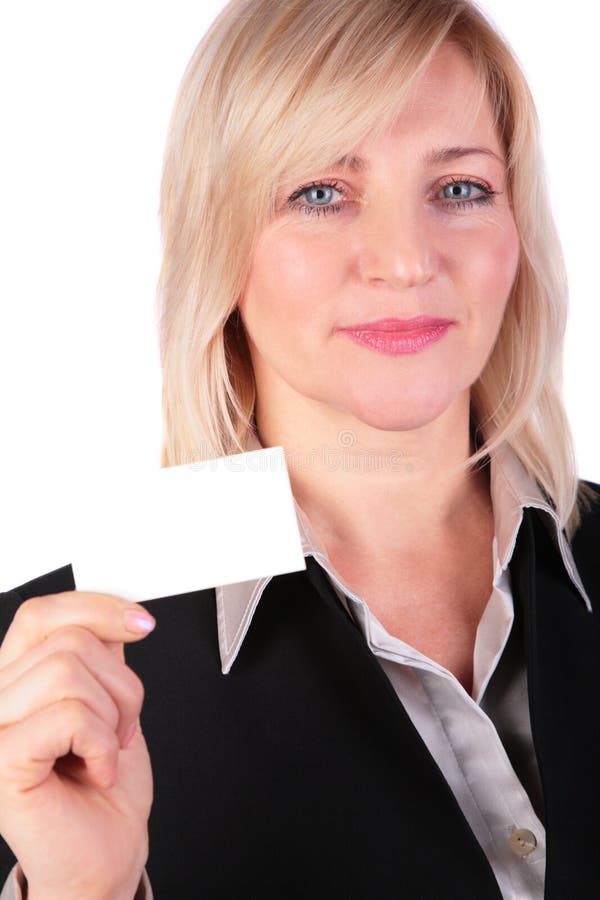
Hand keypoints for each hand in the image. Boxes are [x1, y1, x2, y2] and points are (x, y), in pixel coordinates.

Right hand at [0, 591, 155, 899]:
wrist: (104, 853)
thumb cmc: (103, 785)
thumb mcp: (108, 698)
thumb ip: (98, 654)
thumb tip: (115, 611)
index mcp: (15, 680)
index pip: (41, 614)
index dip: (96, 607)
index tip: (141, 623)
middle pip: (68, 640)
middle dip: (119, 683)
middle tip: (119, 728)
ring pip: (69, 671)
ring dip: (112, 716)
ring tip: (104, 751)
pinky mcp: (3, 761)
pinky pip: (71, 715)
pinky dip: (103, 744)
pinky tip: (96, 770)